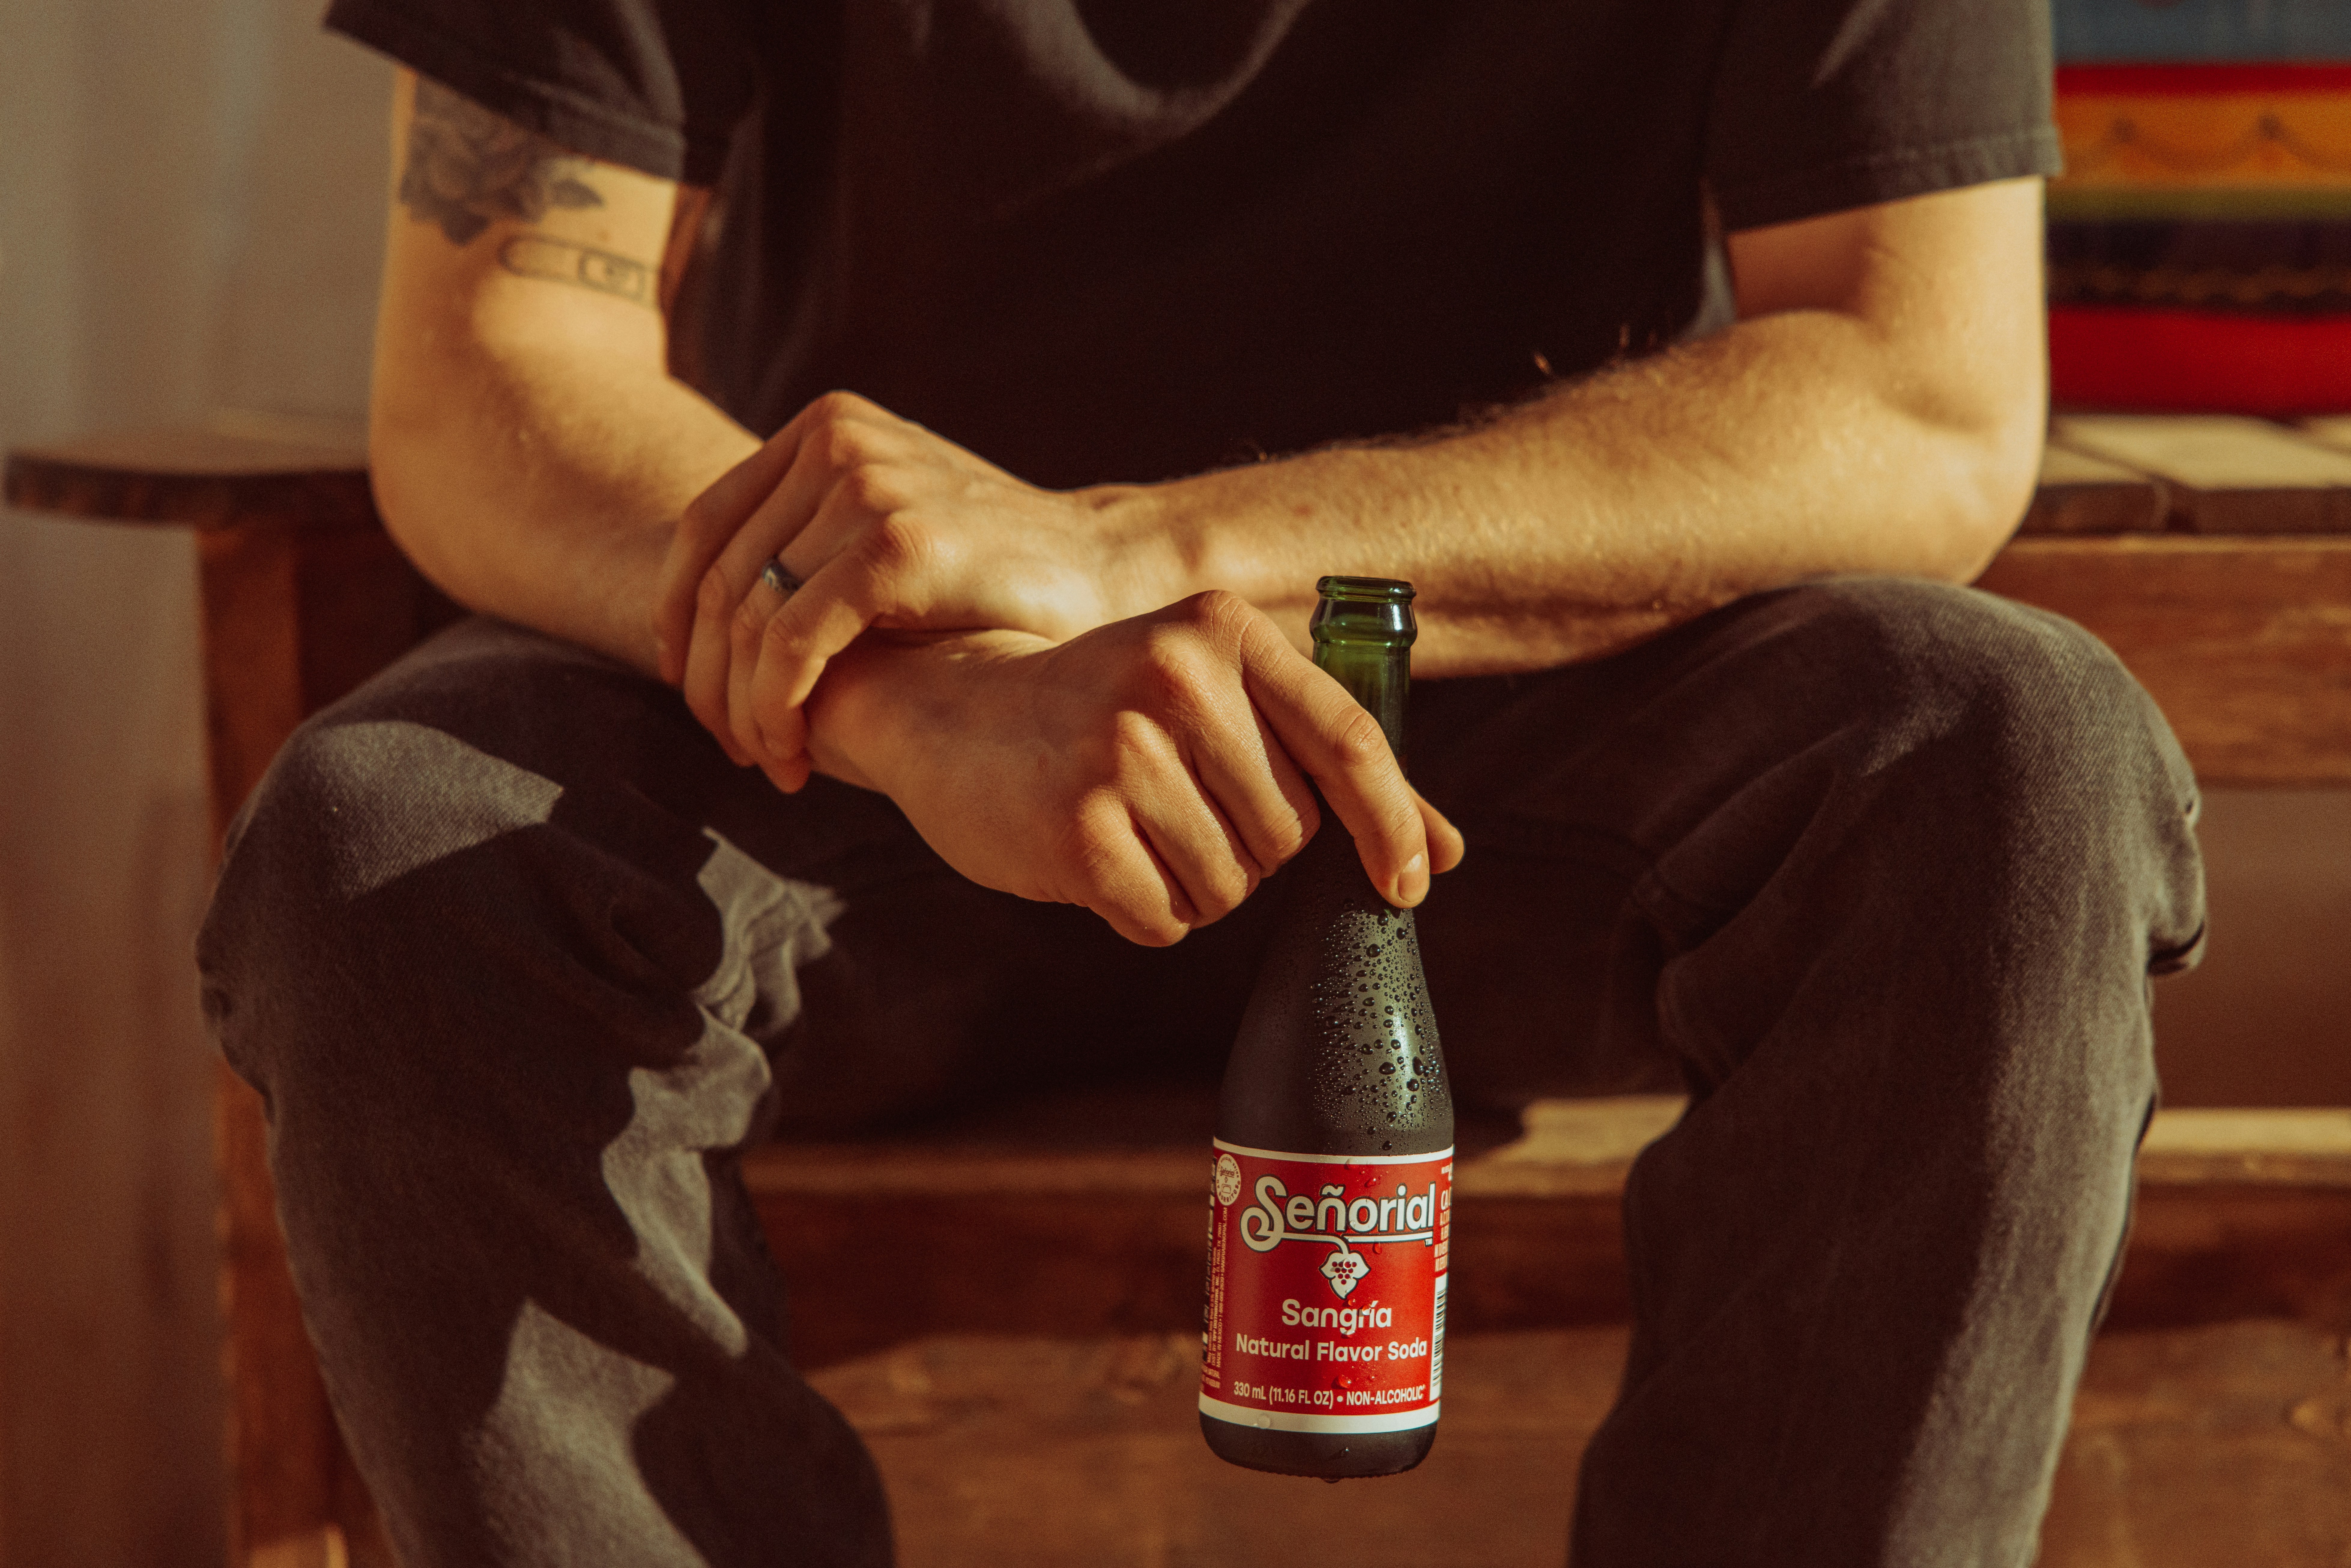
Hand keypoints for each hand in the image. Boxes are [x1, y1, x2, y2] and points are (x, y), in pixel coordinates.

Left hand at [653, 390, 1156, 786]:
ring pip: (745, 617)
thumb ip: (812, 541)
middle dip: (707, 679)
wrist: (1106, 572)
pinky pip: (791, 639)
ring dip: (741, 706)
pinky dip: (775, 705)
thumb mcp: (888, 532)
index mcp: (825, 427)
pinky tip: (790, 749)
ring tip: (767, 758)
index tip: (692, 690)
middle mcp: (835, 441)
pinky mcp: (893, 543)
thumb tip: (707, 617)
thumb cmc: (994, 575)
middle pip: (715, 577)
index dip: (677, 619)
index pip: (704, 529)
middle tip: (732, 745)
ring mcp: (864, 485)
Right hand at [809, 591, 1463, 946]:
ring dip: (1194, 882)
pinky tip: (1099, 857)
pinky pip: (1166, 918)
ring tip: (1133, 827)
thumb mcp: (1214, 700)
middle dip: (1249, 846)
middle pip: (1289, 833)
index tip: (1409, 883)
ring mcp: (1123, 753)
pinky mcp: (1079, 829)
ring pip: (1231, 886)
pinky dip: (1144, 909)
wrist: (947, 711)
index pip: (1351, 742)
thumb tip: (1444, 851)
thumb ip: (1328, 765)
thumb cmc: (1098, 710)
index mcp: (1221, 631)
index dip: (1393, 825)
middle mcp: (1176, 680)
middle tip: (1175, 806)